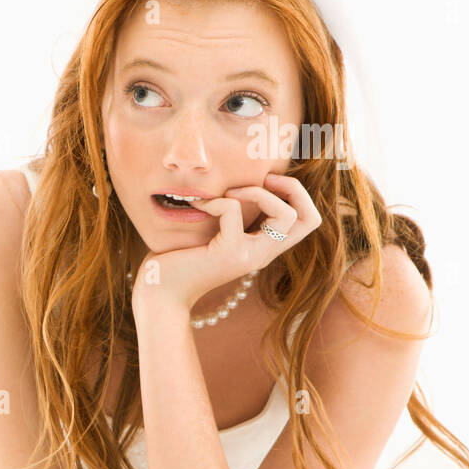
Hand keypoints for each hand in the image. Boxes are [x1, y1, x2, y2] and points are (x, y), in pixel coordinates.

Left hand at [131, 172, 321, 310]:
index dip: (297, 195)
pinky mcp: (229, 253)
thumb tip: (236, 177)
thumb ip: (231, 213)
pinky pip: (233, 210)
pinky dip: (215, 200)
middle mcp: (262, 253)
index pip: (307, 221)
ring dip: (258, 192)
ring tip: (228, 194)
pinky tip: (196, 205)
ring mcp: (249, 255)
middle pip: (310, 218)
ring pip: (286, 215)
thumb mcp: (212, 231)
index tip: (267, 181)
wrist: (158, 291)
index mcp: (262, 247)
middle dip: (293, 188)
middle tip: (264, 180)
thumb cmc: (178, 259)